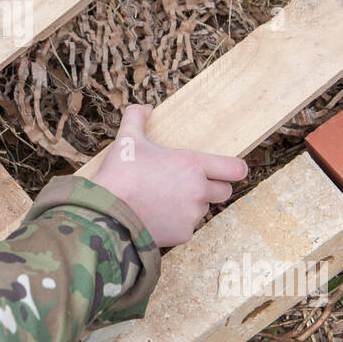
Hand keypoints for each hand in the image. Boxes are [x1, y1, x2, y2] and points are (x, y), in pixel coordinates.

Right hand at [90, 104, 247, 247]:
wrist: (107, 215)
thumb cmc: (120, 176)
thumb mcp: (127, 141)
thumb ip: (137, 118)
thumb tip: (143, 107)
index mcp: (192, 164)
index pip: (235, 169)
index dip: (235, 169)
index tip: (230, 169)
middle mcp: (198, 190)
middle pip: (224, 191)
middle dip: (211, 187)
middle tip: (188, 183)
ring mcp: (192, 215)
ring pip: (204, 209)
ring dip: (192, 204)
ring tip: (165, 199)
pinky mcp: (183, 234)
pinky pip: (188, 226)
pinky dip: (177, 222)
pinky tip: (158, 215)